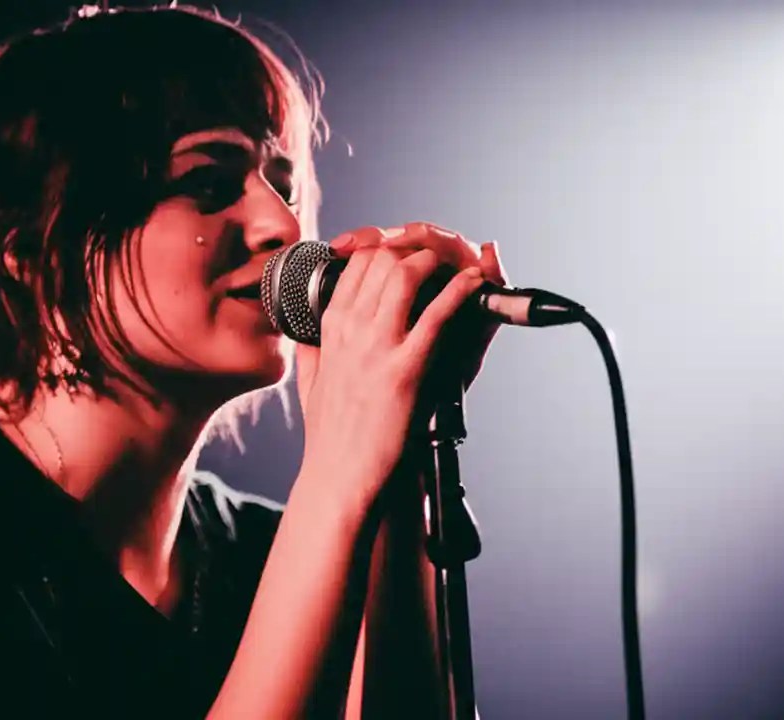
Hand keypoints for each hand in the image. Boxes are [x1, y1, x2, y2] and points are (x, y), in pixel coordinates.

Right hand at [293, 223, 509, 511]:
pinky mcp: (405, 369)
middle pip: (383, 259)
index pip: (357, 264)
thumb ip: (311, 353)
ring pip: (405, 274)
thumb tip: (308, 336)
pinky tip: (474, 282)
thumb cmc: (331, 438)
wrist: (340, 477)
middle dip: (415, 250)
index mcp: (330, 330)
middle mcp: (350, 330)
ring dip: (436, 261)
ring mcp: (377, 347)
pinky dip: (461, 290)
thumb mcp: (311, 384)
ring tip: (454, 265)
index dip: (388, 250)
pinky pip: (437, 314)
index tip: (410, 258)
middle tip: (437, 260)